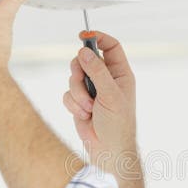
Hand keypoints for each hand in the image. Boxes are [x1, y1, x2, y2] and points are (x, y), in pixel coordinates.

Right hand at [63, 31, 137, 172]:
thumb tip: (84, 51)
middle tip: (83, 82)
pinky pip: (67, 93)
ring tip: (89, 109)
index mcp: (120, 74)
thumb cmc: (117, 125)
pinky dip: (73, 105)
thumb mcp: (110, 95)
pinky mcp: (79, 102)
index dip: (98, 38)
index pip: (111, 47)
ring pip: (73, 77)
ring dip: (78, 94)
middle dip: (80, 72)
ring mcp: (92, 90)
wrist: (108, 151)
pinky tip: (84, 116)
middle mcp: (106, 80)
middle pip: (85, 59)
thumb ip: (97, 72)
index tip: (83, 36)